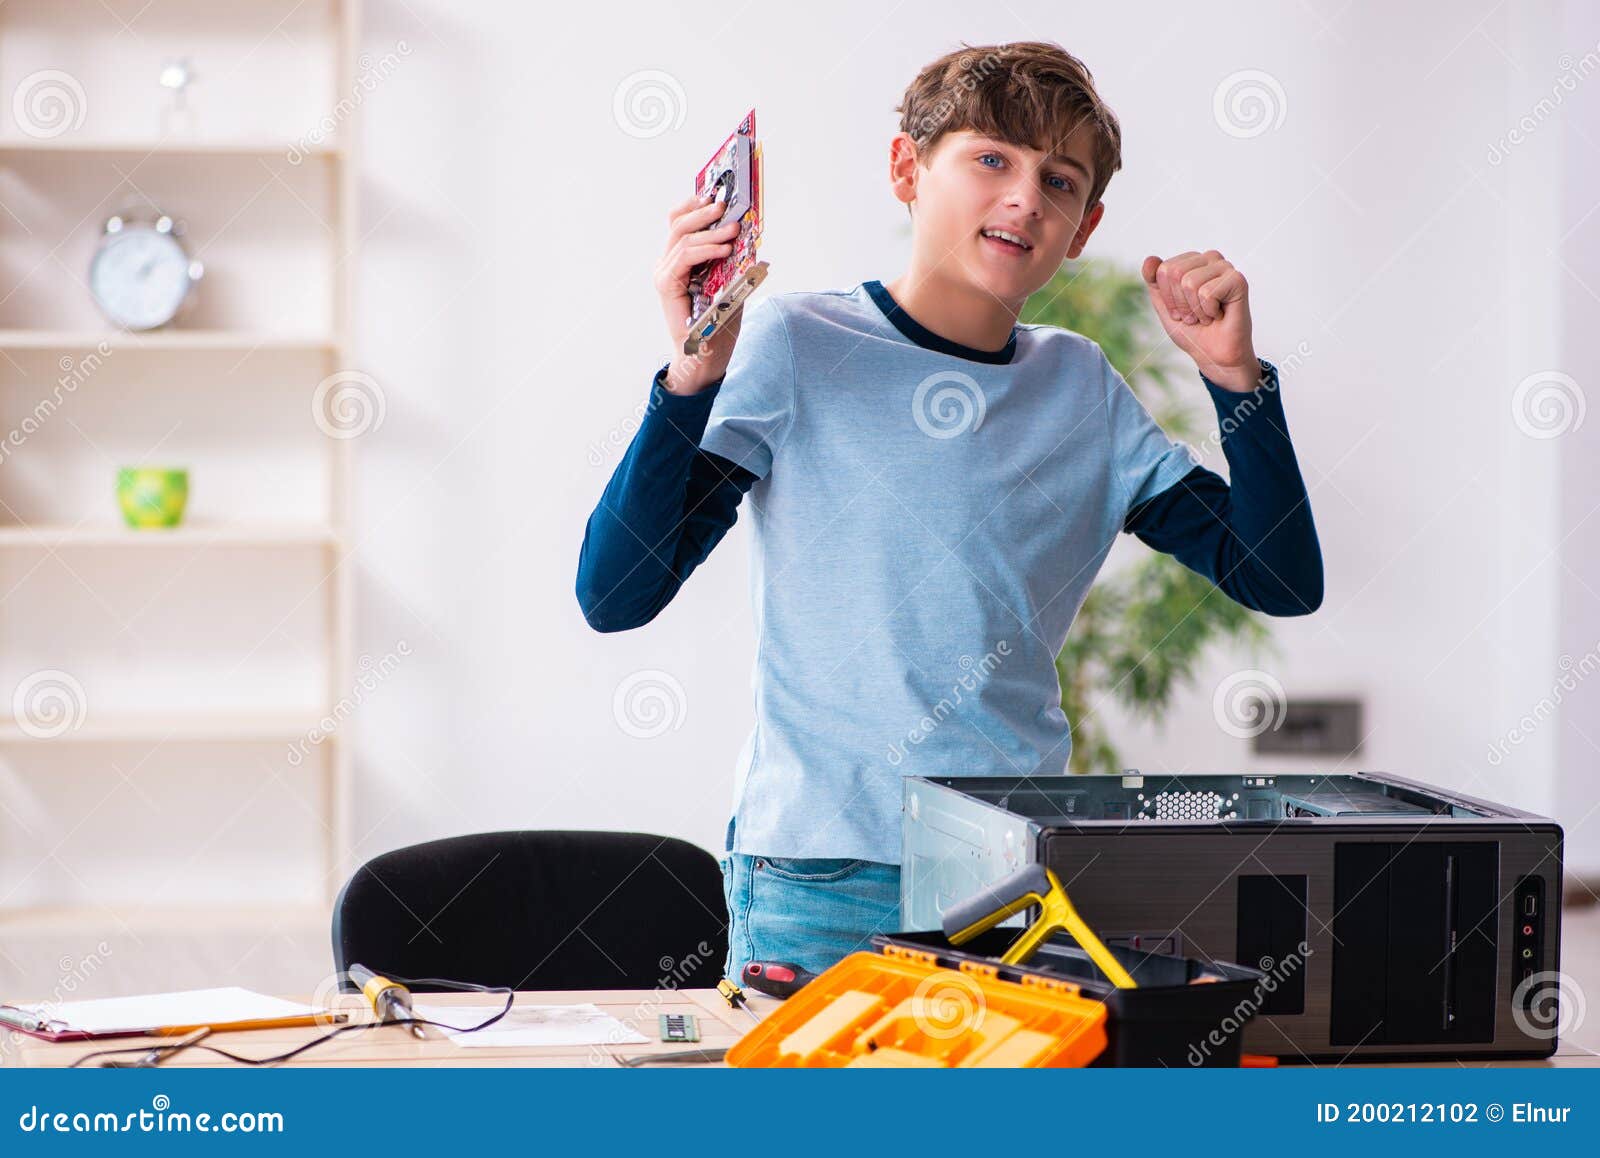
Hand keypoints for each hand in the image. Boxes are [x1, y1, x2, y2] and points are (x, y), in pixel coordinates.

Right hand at [655, 193, 745, 393]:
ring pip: (682, 238)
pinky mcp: (667, 285)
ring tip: (733, 229)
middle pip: (678, 223)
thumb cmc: (719, 322)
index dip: (696, 204)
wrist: (707, 355)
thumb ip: (733, 259)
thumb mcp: (731, 282)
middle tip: (725, 204)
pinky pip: (684, 258)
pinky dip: (705, 250)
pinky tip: (723, 249)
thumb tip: (749, 231)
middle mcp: (668, 263)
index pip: (680, 221)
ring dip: (711, 231)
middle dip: (704, 211)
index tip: (717, 194)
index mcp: (680, 258)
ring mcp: (665, 273)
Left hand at [1140, 251, 1259, 391]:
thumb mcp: (1164, 305)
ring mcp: (1225, 268)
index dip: (1168, 297)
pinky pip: (1207, 293)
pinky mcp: (1238, 280)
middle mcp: (1210, 259)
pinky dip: (1208, 312)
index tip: (1181, 311)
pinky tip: (1219, 315)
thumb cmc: (1192, 330)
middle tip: (1195, 315)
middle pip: (1175, 273)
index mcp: (1193, 261)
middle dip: (1180, 303)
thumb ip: (1154, 281)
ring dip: (1195, 309)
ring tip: (1207, 315)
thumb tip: (1150, 259)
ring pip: (1190, 282)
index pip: (1165, 269)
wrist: (1213, 354)